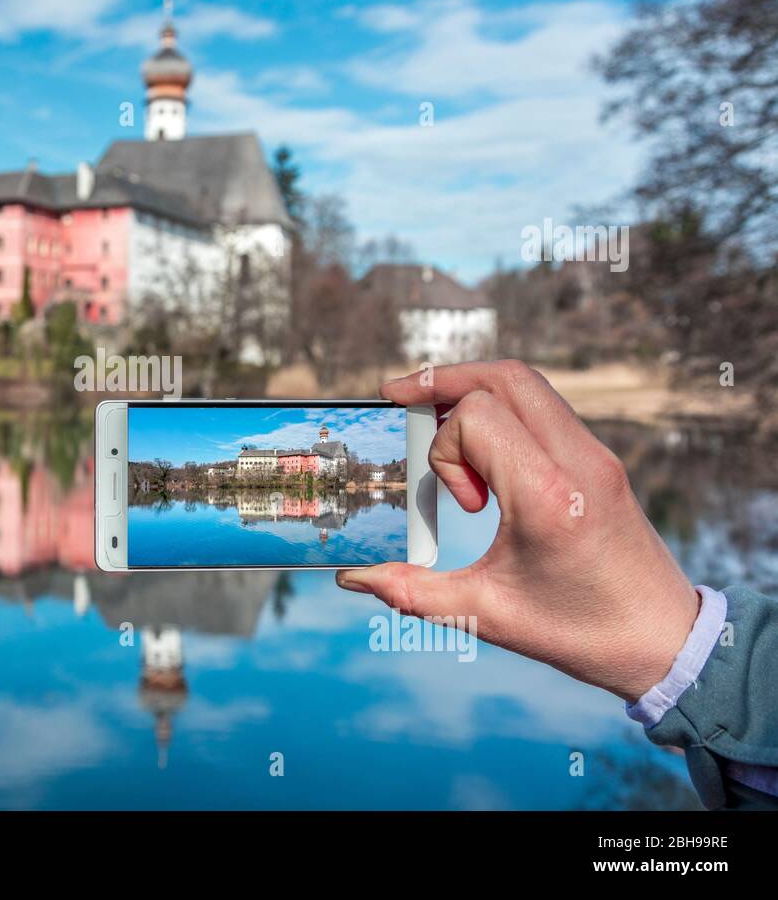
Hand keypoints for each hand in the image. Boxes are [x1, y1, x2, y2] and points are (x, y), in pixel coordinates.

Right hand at [337, 359, 700, 702]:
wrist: (663, 640)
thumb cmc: (579, 632)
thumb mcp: (485, 614)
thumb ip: (411, 591)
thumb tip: (353, 578)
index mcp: (550, 496)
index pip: (479, 416)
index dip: (447, 451)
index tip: (464, 506)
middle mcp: (578, 461)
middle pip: (505, 375)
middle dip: (445, 380)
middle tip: (400, 396)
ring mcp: (595, 455)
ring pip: (527, 383)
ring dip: (475, 393)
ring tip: (437, 422)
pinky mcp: (600, 459)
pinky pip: (543, 407)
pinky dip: (502, 411)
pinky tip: (481, 450)